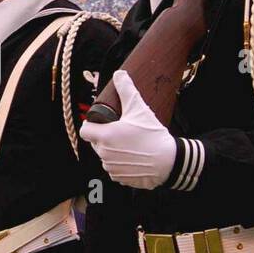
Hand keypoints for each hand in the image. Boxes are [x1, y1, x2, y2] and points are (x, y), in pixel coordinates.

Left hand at [79, 69, 176, 189]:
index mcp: (105, 136)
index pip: (85, 130)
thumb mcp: (139, 109)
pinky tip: (133, 158)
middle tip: (122, 132)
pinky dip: (121, 164)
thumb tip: (119, 74)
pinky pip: (114, 169)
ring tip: (130, 145)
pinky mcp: (119, 178)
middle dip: (105, 137)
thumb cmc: (152, 135)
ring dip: (113, 151)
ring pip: (105, 156)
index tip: (103, 123)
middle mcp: (104, 154)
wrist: (168, 161)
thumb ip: (126, 90)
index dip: (92, 125)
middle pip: (96, 143)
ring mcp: (111, 168)